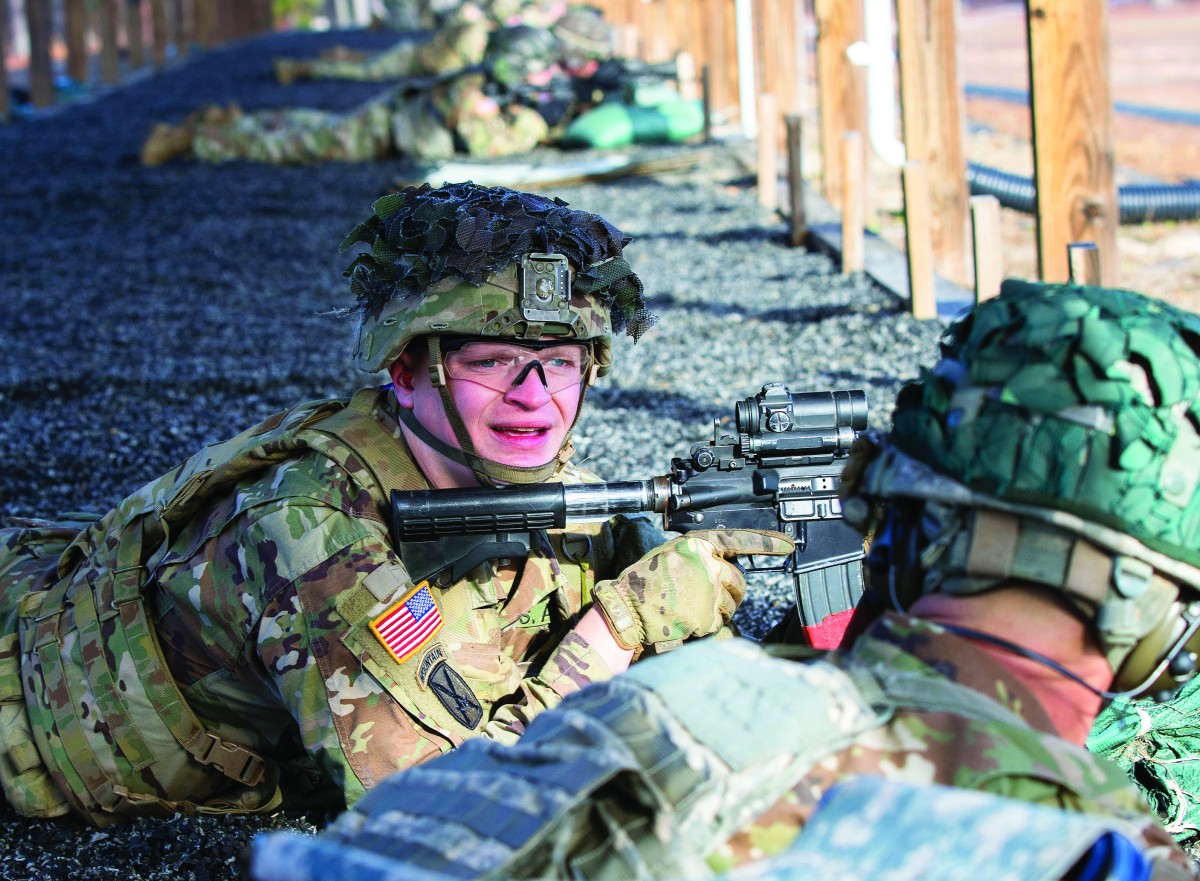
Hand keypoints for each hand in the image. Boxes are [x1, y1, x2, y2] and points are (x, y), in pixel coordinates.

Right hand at [591, 528, 794, 649]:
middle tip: (708, 598)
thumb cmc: (643, 585)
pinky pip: (720, 623)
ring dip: (719, 610)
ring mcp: (709, 591)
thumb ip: (698, 558)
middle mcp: (707, 565)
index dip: (766, 542)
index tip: (789, 545)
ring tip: (690, 609)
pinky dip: (708, 626)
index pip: (737, 540)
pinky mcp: (708, 616)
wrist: (626, 611)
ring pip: (732, 603)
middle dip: (731, 591)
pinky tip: (687, 622)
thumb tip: (724, 568)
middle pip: (738, 580)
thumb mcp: (670, 556)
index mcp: (696, 545)